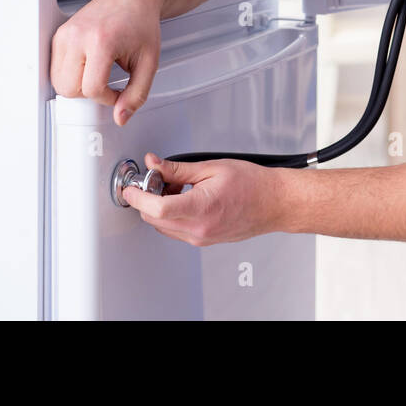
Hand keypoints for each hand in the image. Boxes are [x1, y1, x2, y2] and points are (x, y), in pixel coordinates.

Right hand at [49, 0, 161, 126]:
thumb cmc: (140, 23)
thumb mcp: (149, 62)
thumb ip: (137, 94)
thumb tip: (120, 117)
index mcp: (101, 41)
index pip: (91, 88)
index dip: (106, 98)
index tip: (118, 91)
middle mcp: (77, 37)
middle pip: (68, 89)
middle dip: (88, 94)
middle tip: (107, 83)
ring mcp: (64, 35)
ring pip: (57, 82)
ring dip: (77, 86)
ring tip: (98, 74)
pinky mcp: (58, 35)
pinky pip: (55, 69)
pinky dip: (69, 75)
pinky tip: (87, 67)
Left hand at [121, 153, 288, 245]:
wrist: (273, 203)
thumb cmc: (252, 184)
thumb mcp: (212, 168)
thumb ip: (178, 168)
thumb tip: (155, 165)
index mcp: (200, 208)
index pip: (155, 208)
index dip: (138, 197)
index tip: (132, 187)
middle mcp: (198, 229)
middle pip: (154, 219)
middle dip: (147, 199)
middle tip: (157, 179)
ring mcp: (201, 238)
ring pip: (162, 227)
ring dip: (159, 208)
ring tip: (176, 188)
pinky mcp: (203, 241)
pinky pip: (176, 231)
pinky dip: (171, 215)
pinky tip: (184, 199)